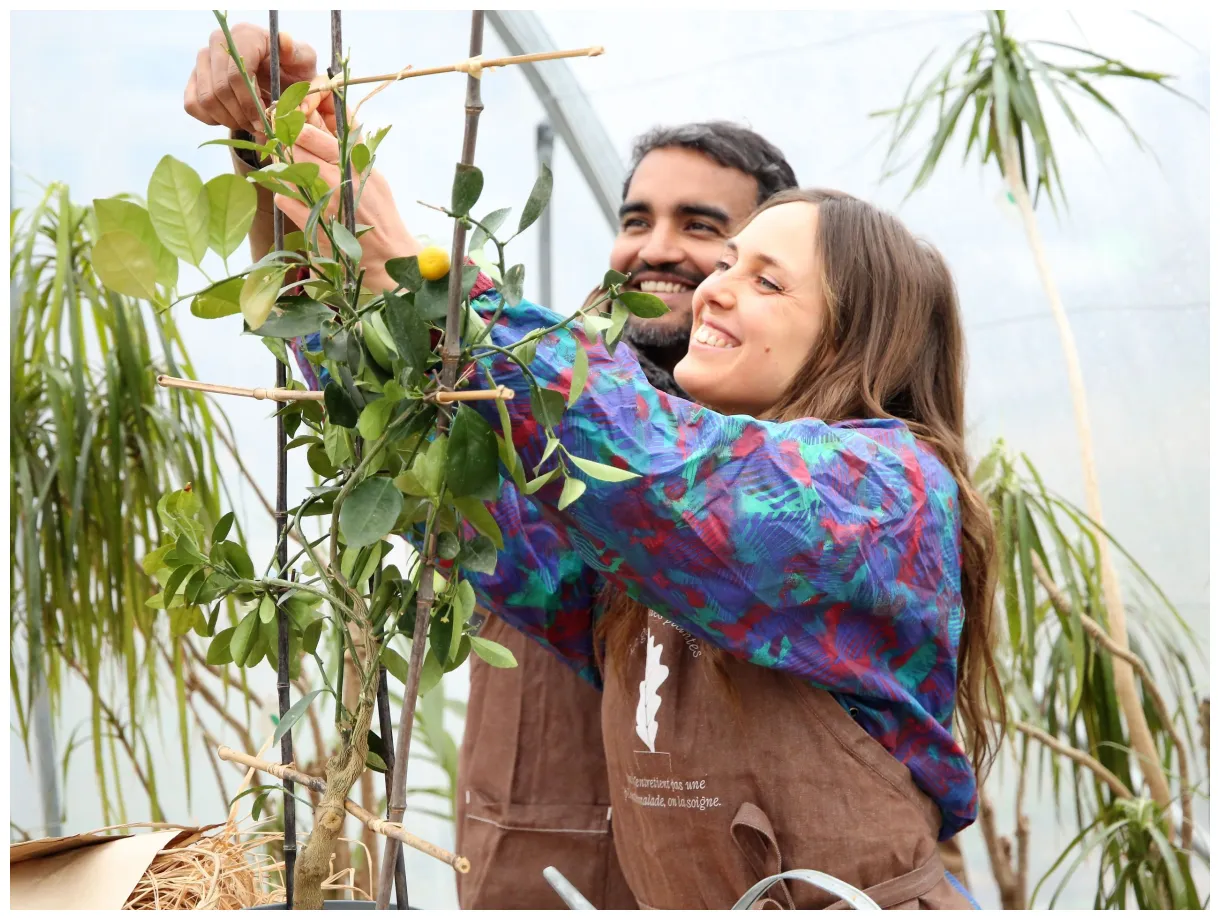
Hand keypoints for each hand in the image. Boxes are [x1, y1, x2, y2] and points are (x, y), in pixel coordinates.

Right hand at [184, 23, 335, 135]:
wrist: (279, 77)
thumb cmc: (292, 70)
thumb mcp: (303, 60)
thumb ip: (296, 52)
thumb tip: (283, 40)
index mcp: (244, 36)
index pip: (236, 75)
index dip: (249, 104)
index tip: (265, 122)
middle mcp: (218, 43)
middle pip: (220, 90)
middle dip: (242, 116)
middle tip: (260, 129)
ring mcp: (203, 60)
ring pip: (206, 99)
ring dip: (229, 120)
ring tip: (250, 124)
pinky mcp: (194, 78)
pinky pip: (193, 104)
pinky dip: (213, 119)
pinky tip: (233, 118)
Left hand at [274, 125, 420, 293]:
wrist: (385, 254)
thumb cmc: (381, 214)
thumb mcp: (375, 177)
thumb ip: (353, 154)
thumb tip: (331, 130)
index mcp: (352, 166)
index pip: (311, 136)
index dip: (298, 131)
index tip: (296, 131)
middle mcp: (334, 181)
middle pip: (294, 153)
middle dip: (291, 150)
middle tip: (295, 154)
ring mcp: (319, 203)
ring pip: (285, 175)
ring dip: (287, 173)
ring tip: (299, 178)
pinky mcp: (309, 222)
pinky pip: (283, 200)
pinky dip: (286, 196)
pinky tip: (298, 199)